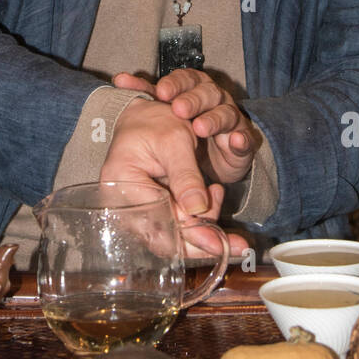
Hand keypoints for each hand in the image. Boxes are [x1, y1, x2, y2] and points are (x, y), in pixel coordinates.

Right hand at [100, 94, 251, 257]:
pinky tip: (213, 200)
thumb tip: (199, 211)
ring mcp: (136, 208)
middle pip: (165, 238)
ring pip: (172, 236)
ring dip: (203, 231)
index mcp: (120, 183)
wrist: (144, 113)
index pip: (158, 223)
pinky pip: (174, 225)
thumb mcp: (174, 141)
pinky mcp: (151, 209)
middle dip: (203, 242)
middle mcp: (122, 203)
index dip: (192, 236)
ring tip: (220, 197)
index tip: (221, 244)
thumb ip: (186, 176)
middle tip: (237, 246)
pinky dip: (197, 221)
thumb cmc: (154, 121)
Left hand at [112, 68, 257, 184]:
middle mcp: (214, 99)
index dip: (175, 84)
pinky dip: (241, 140)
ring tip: (199, 128)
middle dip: (193, 100)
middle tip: (178, 110)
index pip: (186, 78)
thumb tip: (118, 79)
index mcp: (194, 88)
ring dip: (213, 119)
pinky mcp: (242, 141)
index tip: (161, 92)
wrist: (213, 157)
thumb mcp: (165, 110)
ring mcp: (230, 119)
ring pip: (226, 113)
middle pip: (207, 92)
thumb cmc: (186, 126)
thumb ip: (145, 94)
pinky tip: (235, 141)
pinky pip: (244, 139)